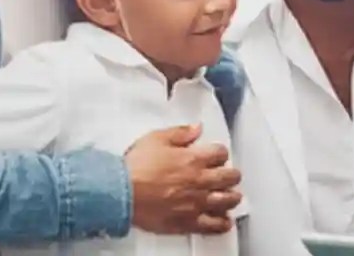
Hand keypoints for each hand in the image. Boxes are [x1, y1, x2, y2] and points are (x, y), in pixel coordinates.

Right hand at [125, 123, 242, 234]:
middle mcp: (200, 180)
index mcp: (194, 158)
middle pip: (230, 177)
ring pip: (227, 201)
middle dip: (232, 174)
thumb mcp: (157, 139)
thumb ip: (180, 133)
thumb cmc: (136, 167)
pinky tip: (225, 221)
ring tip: (231, 196)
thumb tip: (196, 128)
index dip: (221, 153)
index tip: (217, 155)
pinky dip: (222, 223)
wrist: (122, 192)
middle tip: (229, 175)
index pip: (221, 153)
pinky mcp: (188, 221)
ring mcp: (196, 202)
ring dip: (232, 197)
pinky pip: (213, 225)